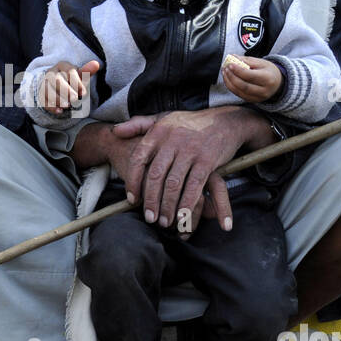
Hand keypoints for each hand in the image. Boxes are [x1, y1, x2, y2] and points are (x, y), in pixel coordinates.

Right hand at [38, 60, 99, 114]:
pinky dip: (51, 106)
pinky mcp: (41, 94)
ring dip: (57, 98)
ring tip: (68, 106)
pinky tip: (59, 111)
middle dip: (66, 90)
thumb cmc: (72, 80)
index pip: (69, 71)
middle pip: (57, 80)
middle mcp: (51, 73)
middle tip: (75, 99)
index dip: (77, 82)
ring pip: (48, 89)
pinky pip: (43, 100)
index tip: (84, 92)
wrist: (57, 86)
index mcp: (62, 66)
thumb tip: (96, 64)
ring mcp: (44, 83)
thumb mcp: (79, 76)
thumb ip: (87, 71)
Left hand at [118, 106, 264, 231]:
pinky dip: (187, 205)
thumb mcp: (163, 118)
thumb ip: (138, 124)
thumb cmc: (189, 123)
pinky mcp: (207, 161)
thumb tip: (115, 131)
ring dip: (168, 207)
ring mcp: (190, 151)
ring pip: (174, 184)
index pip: (139, 159)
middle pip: (155, 176)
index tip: (132, 199)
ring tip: (164, 222)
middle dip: (150, 200)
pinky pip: (194, 186)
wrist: (224, 121)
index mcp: (158, 131)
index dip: (133, 181)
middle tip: (149, 218)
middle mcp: (172, 140)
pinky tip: (183, 217)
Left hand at [222, 54, 281, 102]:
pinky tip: (228, 79)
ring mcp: (258, 98)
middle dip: (232, 77)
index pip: (250, 76)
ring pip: (239, 92)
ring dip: (229, 82)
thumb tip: (232, 57)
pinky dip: (231, 87)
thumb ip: (247, 60)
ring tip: (224, 72)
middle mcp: (263, 91)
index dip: (238, 70)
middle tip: (225, 68)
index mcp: (268, 79)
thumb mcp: (261, 62)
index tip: (230, 64)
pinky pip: (238, 95)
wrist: (278, 84)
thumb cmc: (269, 71)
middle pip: (243, 86)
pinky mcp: (252, 101)